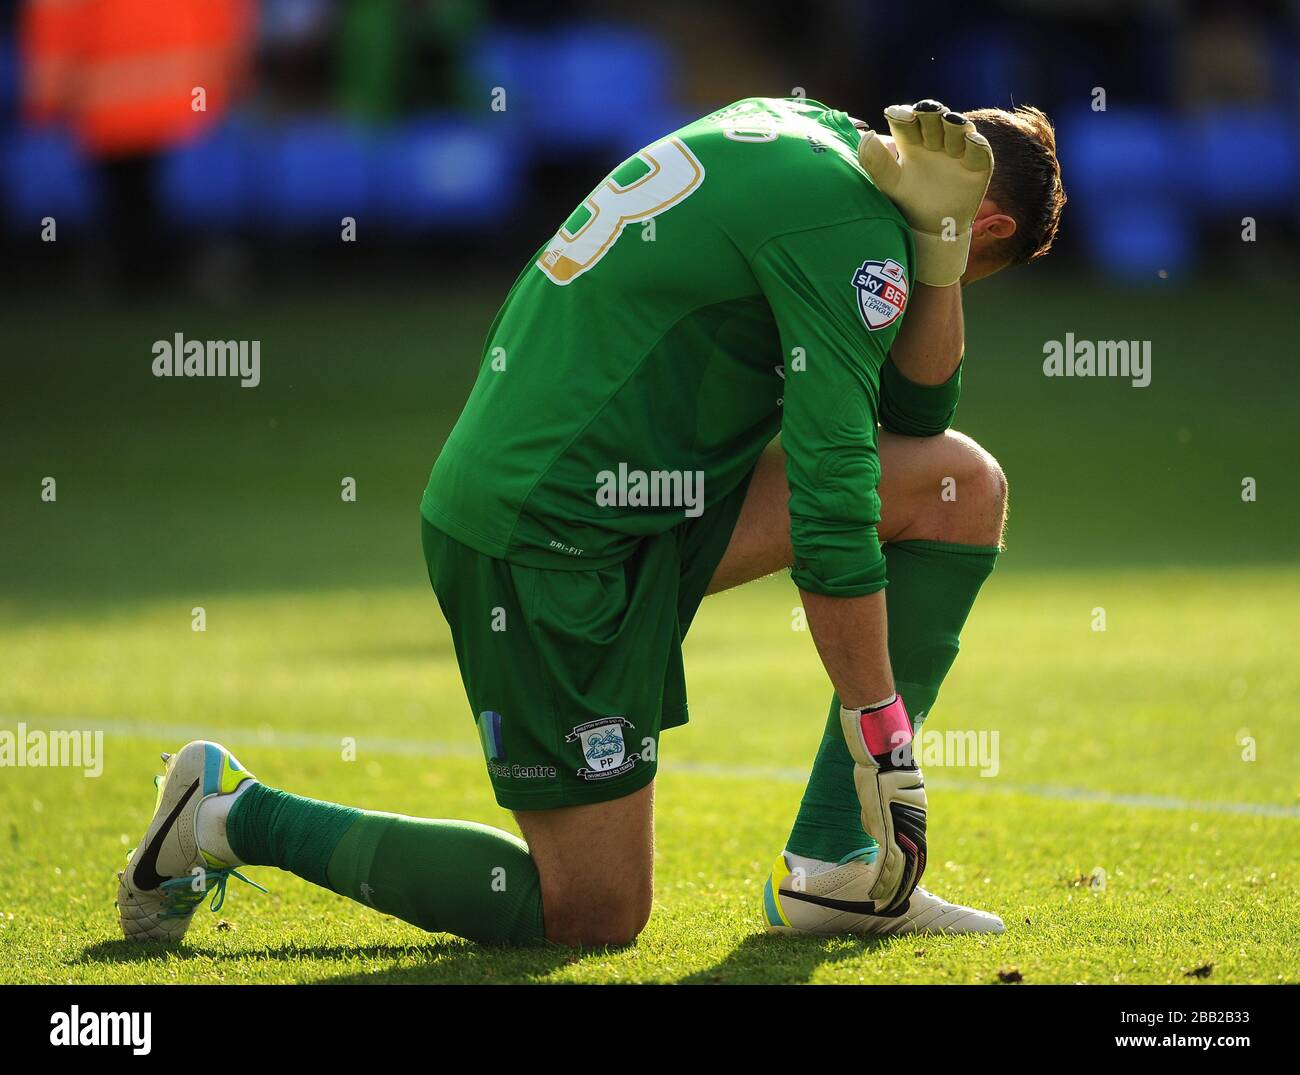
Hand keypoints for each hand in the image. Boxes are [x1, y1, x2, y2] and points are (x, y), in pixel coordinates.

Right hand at [839, 695, 927, 912]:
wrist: (883, 749)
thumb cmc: (881, 766)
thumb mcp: (884, 795)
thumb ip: (882, 816)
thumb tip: (877, 831)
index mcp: (916, 820)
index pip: (915, 855)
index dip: (909, 876)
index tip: (901, 890)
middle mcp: (914, 826)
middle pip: (912, 866)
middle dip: (901, 890)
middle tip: (892, 907)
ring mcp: (901, 827)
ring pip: (900, 868)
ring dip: (891, 890)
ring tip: (883, 905)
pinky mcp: (887, 826)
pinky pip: (887, 861)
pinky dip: (882, 879)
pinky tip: (876, 891)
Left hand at [859, 99, 993, 286]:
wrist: (932, 229)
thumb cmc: (908, 202)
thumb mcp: (889, 183)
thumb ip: (876, 162)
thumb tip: (867, 135)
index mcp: (911, 142)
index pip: (907, 121)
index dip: (903, 114)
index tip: (895, 114)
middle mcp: (935, 141)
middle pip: (933, 119)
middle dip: (930, 112)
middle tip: (923, 111)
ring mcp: (957, 151)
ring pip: (957, 129)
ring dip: (954, 122)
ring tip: (949, 120)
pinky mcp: (977, 165)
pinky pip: (979, 151)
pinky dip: (976, 143)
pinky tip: (970, 139)